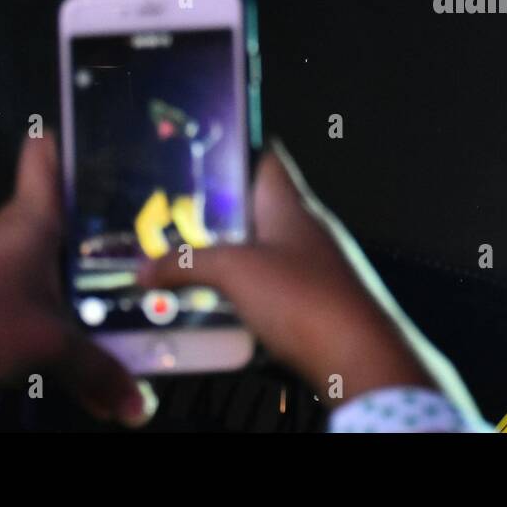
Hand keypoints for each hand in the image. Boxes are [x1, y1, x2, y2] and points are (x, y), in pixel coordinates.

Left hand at [0, 137, 144, 423]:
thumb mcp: (50, 345)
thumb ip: (98, 371)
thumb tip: (138, 406)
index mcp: (34, 216)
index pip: (45, 152)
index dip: (74, 136)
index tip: (109, 132)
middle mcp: (16, 226)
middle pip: (63, 199)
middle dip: (104, 205)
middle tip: (155, 210)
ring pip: (51, 239)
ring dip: (86, 249)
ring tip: (137, 258)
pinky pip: (37, 271)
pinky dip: (64, 281)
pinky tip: (92, 302)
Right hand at [137, 140, 440, 406]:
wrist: (359, 358)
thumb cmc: (306, 299)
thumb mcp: (235, 272)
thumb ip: (189, 264)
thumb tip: (147, 268)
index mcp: (290, 205)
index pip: (266, 157)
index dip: (236, 148)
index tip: (198, 152)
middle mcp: (303, 229)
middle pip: (255, 209)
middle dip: (214, 215)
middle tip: (168, 222)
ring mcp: (311, 267)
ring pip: (260, 251)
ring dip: (224, 259)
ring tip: (178, 267)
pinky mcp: (312, 303)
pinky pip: (268, 288)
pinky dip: (240, 294)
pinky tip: (213, 309)